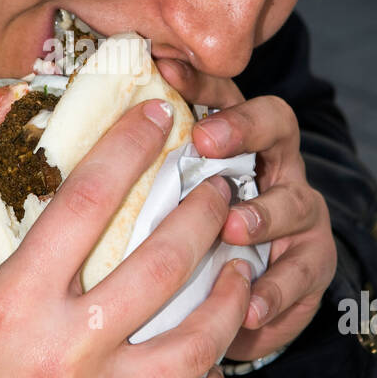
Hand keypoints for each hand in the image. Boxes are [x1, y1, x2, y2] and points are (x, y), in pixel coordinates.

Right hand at [0, 97, 251, 377]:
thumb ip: (1, 252)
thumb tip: (47, 201)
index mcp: (14, 303)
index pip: (86, 203)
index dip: (128, 149)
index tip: (158, 118)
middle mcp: (65, 351)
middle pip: (162, 265)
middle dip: (204, 215)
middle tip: (221, 191)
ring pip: (196, 343)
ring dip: (229, 295)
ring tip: (240, 265)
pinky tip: (215, 358)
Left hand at [156, 59, 337, 360]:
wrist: (242, 300)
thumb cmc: (185, 242)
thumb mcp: (161, 204)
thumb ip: (131, 178)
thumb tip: (64, 150)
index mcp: (235, 143)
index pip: (225, 95)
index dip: (200, 82)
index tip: (164, 70)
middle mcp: (274, 167)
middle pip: (276, 126)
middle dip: (242, 128)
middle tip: (205, 141)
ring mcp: (300, 214)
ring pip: (294, 202)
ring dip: (263, 215)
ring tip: (233, 229)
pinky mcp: (312, 265)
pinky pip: (302, 273)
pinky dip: (275, 292)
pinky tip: (249, 306)